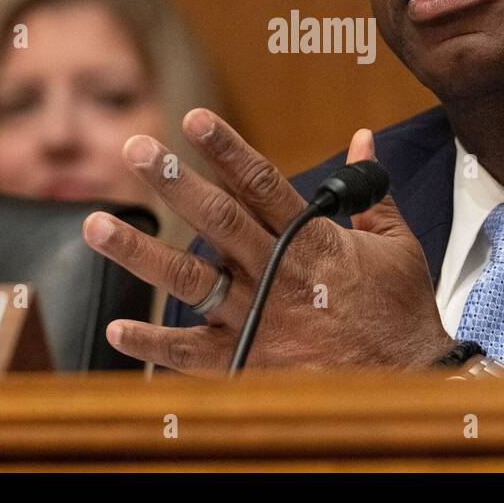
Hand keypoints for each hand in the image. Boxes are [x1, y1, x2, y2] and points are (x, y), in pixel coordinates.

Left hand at [82, 108, 456, 374]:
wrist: (407, 384)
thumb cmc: (400, 311)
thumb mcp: (395, 243)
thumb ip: (370, 191)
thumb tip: (363, 139)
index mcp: (312, 241)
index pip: (262, 183)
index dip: (227, 148)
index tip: (193, 118)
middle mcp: (275, 274)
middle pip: (216, 220)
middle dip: (174, 181)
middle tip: (135, 150)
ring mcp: (254, 320)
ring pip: (187, 279)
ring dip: (138, 251)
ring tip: (96, 224)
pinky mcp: (244, 363)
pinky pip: (187, 354)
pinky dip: (151, 343)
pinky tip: (117, 327)